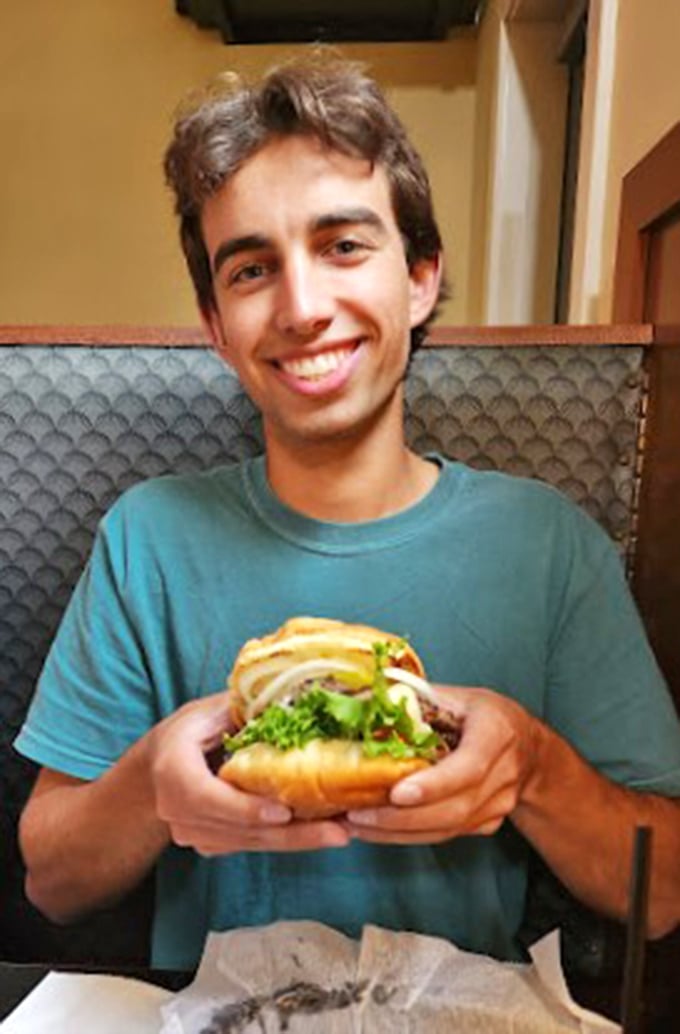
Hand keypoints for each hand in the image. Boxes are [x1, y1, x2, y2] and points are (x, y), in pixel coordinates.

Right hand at [148, 694, 348, 854]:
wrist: (158, 763)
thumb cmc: (190, 729)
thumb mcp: (212, 710)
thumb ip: (244, 709)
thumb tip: (297, 699)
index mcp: (173, 768)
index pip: (206, 796)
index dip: (244, 808)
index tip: (284, 812)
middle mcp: (175, 809)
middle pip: (237, 829)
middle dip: (290, 834)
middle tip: (337, 832)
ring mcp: (190, 831)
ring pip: (249, 843)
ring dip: (296, 841)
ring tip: (341, 833)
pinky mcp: (207, 844)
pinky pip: (250, 846)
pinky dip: (285, 841)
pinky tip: (321, 833)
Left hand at [342, 685, 540, 844]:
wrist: (528, 747)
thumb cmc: (482, 715)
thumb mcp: (456, 696)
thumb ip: (417, 700)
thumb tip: (364, 702)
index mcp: (497, 731)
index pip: (469, 765)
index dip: (434, 784)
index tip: (397, 793)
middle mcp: (505, 772)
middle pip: (456, 806)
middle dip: (403, 816)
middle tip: (359, 816)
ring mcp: (500, 803)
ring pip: (449, 828)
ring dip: (400, 832)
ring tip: (357, 826)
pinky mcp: (489, 823)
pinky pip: (447, 835)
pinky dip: (410, 836)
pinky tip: (378, 831)